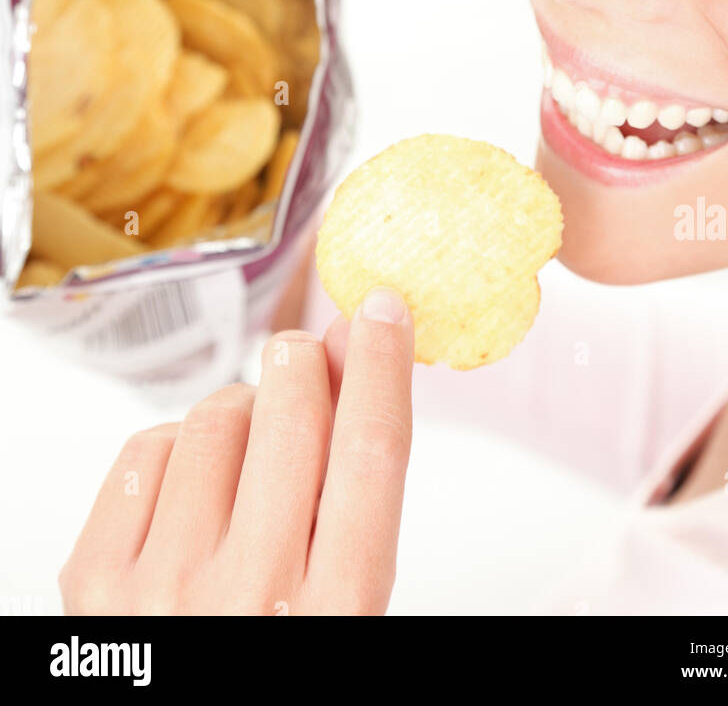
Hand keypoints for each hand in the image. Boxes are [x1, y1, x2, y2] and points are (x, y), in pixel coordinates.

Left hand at [59, 286, 413, 615]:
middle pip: (291, 415)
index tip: (382, 310)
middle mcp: (249, 599)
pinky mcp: (94, 585)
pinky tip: (193, 485)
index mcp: (334, 617)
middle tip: (311, 357)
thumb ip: (354, 503)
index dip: (381, 366)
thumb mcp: (345, 612)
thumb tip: (354, 367)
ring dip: (241, 412)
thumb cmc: (276, 667)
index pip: (370, 453)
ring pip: (213, 418)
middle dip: (307, 363)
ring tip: (248, 456)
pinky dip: (174, 447)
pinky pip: (143, 451)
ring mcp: (163, 589)